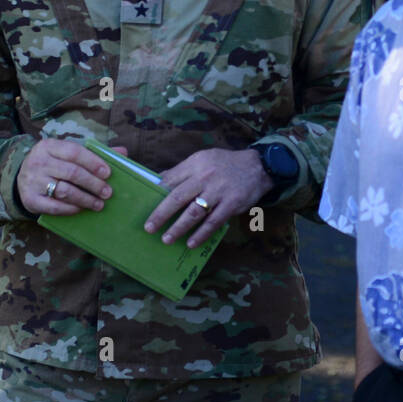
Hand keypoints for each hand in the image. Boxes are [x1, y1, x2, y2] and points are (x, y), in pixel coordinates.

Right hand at [17, 138, 124, 216]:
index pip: (74, 152)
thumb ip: (94, 153)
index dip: (93, 162)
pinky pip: (54, 207)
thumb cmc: (53, 163)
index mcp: (49, 146)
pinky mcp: (30, 199)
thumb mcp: (67, 153)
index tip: (108, 173)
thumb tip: (122, 151)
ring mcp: (32, 181)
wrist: (22, 176)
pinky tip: (82, 209)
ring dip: (85, 199)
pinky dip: (70, 209)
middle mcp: (38, 162)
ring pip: (64, 191)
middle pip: (71, 172)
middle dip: (93, 184)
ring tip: (99, 204)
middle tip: (107, 192)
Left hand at [144, 148, 270, 248]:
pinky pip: (213, 222)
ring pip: (194, 212)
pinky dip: (201, 234)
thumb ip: (183, 170)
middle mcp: (205, 176)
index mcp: (195, 164)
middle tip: (149, 228)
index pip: (170, 180)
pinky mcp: (231, 204)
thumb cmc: (226, 163)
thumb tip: (159, 180)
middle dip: (161, 214)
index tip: (144, 207)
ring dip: (178, 227)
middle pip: (177, 197)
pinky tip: (191, 243)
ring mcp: (219, 191)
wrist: (258, 166)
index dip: (156, 194)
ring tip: (166, 239)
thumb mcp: (203, 158)